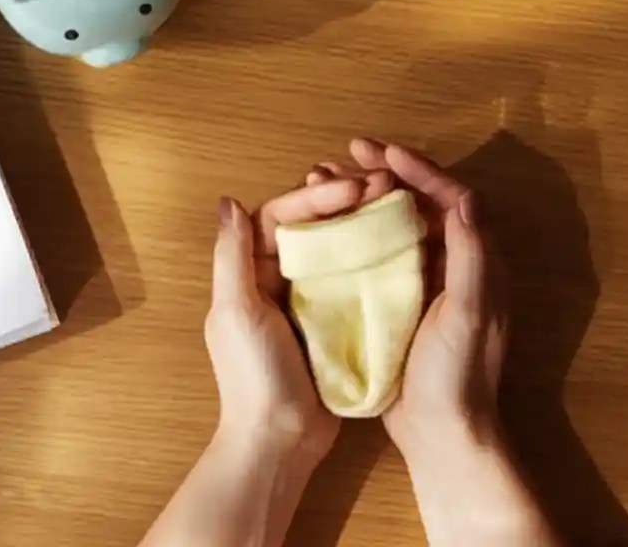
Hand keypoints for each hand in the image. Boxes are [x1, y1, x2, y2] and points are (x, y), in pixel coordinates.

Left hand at [206, 177, 383, 461]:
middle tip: (382, 186)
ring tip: (394, 206)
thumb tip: (228, 202)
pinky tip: (399, 247)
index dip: (314, 198)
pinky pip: (351, 280)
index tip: (354, 187)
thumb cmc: (254, 376)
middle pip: (308, 227)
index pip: (279, 218)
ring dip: (358, 225)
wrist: (281, 440)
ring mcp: (305, 302)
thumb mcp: (237, 312)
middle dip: (342, 202)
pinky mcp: (333, 323)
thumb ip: (232, 257)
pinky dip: (370, 260)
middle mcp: (274, 281)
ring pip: (332, 249)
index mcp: (248, 273)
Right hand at [347, 137, 505, 454]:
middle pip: (421, 203)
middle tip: (349, 151)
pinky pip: (377, 252)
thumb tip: (463, 198)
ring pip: (396, 224)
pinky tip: (324, 227)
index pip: (451, 198)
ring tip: (327, 179)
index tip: (382, 151)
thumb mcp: (468, 313)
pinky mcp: (400, 303)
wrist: (440, 434)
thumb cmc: (456, 375)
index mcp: (476, 262)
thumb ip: (471, 256)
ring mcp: (426, 284)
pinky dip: (354, 231)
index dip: (418, 169)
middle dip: (386, 173)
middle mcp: (454, 266)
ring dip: (365, 197)